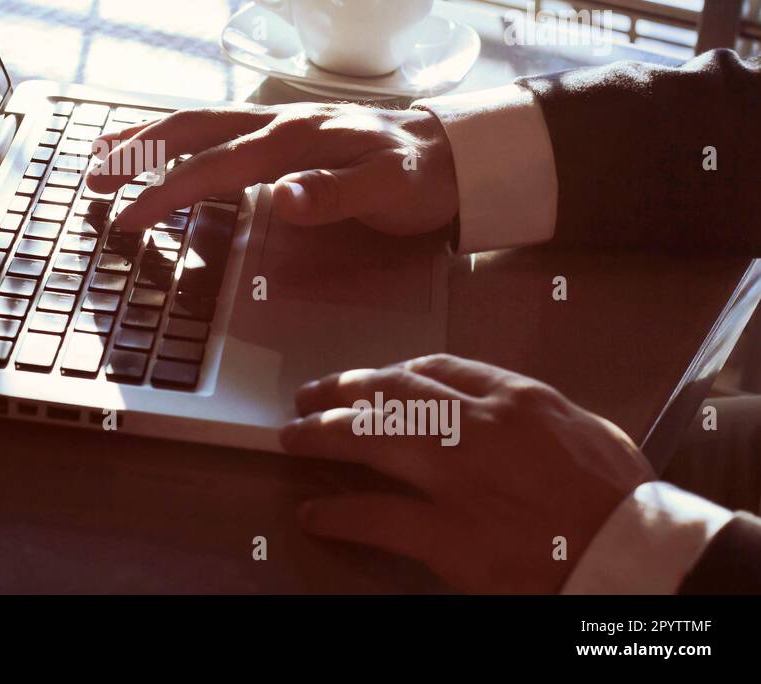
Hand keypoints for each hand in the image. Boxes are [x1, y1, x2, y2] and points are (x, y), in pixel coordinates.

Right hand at [86, 102, 458, 232]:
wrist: (453, 151)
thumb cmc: (421, 177)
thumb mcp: (392, 190)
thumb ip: (336, 195)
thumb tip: (283, 196)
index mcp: (295, 138)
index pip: (214, 166)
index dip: (166, 192)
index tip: (128, 218)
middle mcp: (278, 122)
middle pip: (190, 130)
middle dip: (137, 153)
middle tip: (92, 176)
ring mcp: (277, 122)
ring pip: (198, 122)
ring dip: (148, 137)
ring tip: (103, 152)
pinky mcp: (282, 130)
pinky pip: (217, 128)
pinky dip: (179, 135)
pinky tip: (162, 145)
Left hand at [280, 355, 654, 592]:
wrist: (635, 560)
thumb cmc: (624, 501)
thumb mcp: (589, 430)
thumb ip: (535, 411)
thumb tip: (502, 408)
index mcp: (515, 398)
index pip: (437, 368)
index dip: (393, 371)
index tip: (371, 379)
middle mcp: (477, 427)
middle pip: (390, 392)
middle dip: (342, 390)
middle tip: (309, 396)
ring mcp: (457, 480)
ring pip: (370, 440)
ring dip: (323, 436)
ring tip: (292, 437)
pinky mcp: (448, 534)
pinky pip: (376, 517)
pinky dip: (337, 512)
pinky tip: (313, 512)